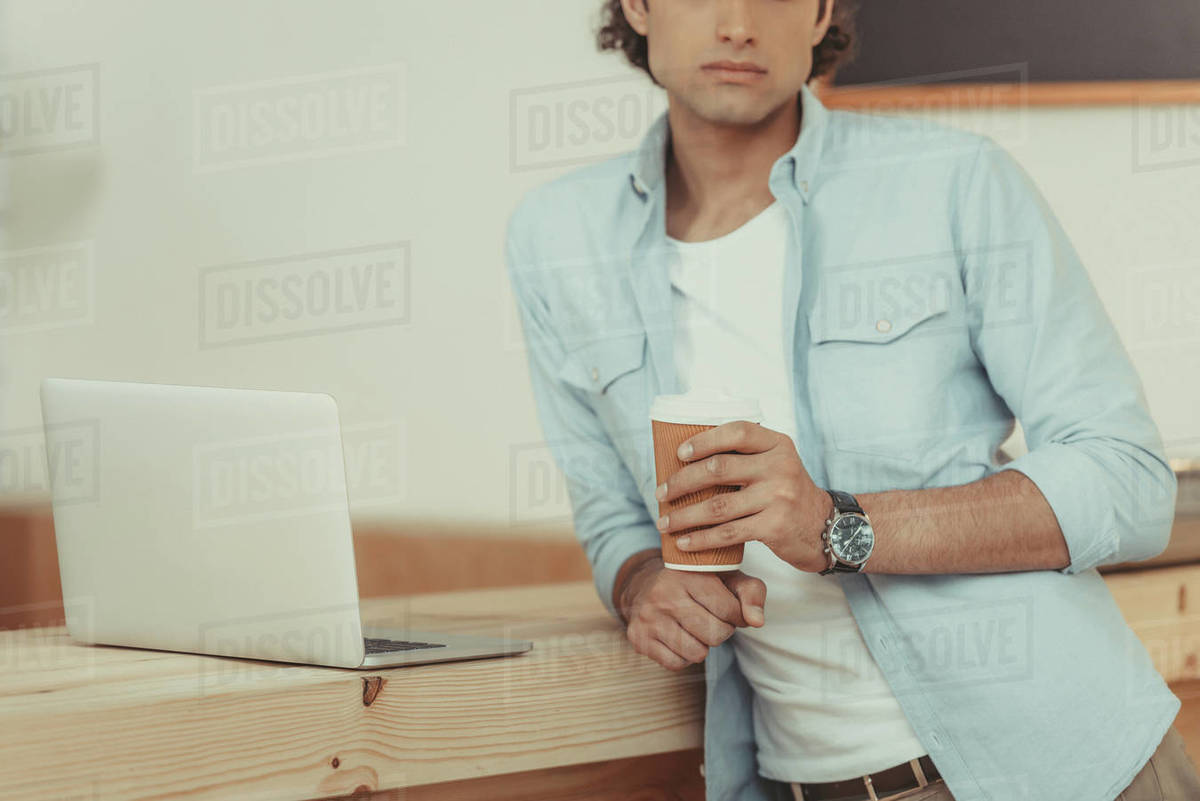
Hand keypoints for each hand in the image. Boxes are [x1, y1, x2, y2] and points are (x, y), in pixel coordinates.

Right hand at [620, 556, 766, 671]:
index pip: (730, 611)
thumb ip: (751, 593)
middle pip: (715, 635)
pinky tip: (678, 636)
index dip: (737, 615)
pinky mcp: (639, 639)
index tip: (730, 609)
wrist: (644, 584)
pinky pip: (677, 663)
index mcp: (688, 574)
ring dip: (702, 645)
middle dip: (721, 631)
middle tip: (711, 619)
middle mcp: (664, 595)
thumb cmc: (695, 581)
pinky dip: (683, 655)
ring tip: (695, 627)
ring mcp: (649, 618)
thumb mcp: (726, 576)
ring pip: (697, 653)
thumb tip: (757, 622)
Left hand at [654, 421, 832, 572]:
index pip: (737, 432)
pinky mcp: (774, 527)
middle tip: (661, 493)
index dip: (704, 441)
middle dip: (682, 482)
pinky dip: (701, 539)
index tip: (679, 454)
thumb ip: (746, 455)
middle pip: (719, 469)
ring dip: (684, 516)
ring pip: (718, 506)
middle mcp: (779, 467)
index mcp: (777, 444)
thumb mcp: (777, 463)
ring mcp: (778, 497)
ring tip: (664, 522)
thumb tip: (688, 457)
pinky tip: (684, 542)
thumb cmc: (788, 493)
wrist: (827, 528)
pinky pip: (728, 533)